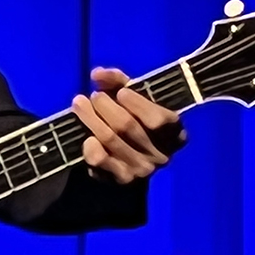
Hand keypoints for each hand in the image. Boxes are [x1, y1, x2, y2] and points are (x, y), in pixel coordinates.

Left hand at [72, 67, 185, 183]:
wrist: (132, 160)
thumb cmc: (137, 119)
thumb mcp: (135, 98)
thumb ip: (119, 82)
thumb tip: (97, 74)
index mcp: (175, 134)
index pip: (160, 120)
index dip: (138, 104)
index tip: (121, 92)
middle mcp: (161, 155)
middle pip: (128, 126)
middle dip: (106, 106)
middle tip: (94, 96)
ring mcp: (141, 169)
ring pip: (110, 139)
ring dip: (90, 118)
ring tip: (79, 103)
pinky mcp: (121, 179)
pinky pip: (100, 160)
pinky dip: (90, 146)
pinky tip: (86, 136)